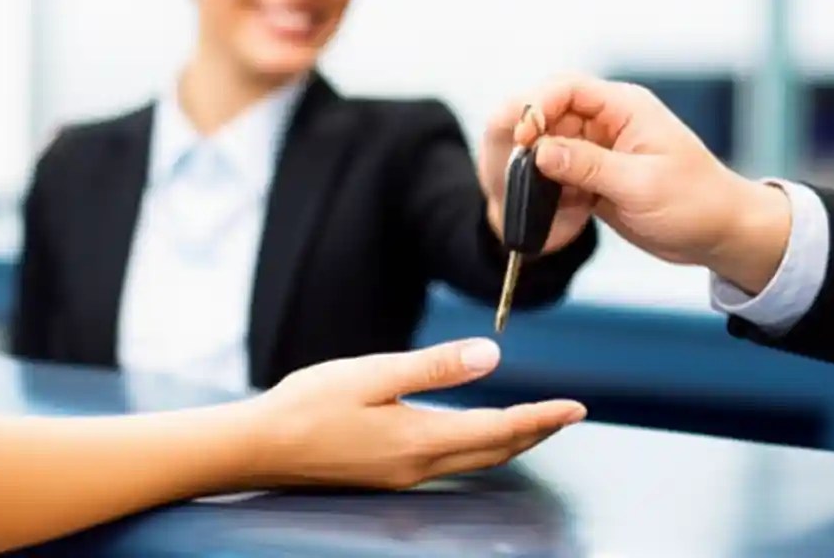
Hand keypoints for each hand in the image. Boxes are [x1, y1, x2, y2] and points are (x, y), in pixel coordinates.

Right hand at [238, 339, 585, 489]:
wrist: (256, 447)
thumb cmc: (308, 404)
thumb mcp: (371, 373)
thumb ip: (433, 367)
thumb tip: (490, 357)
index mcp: (420, 440)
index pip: (501, 430)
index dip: (542, 418)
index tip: (577, 407)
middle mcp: (419, 466)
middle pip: (496, 452)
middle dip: (536, 433)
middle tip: (568, 415)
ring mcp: (403, 476)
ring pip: (476, 461)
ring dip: (511, 442)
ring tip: (536, 423)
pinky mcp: (387, 475)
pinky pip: (451, 463)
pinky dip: (479, 447)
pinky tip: (476, 434)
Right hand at [511, 75, 791, 292]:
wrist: (719, 234)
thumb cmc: (696, 202)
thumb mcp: (640, 184)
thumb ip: (587, 166)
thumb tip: (539, 151)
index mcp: (625, 108)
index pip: (568, 88)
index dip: (538, 106)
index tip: (523, 136)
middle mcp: (608, 124)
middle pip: (552, 116)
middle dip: (531, 140)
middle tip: (516, 168)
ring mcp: (600, 152)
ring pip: (550, 149)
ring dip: (538, 171)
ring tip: (533, 195)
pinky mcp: (596, 179)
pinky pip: (559, 178)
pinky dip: (550, 193)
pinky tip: (552, 212)